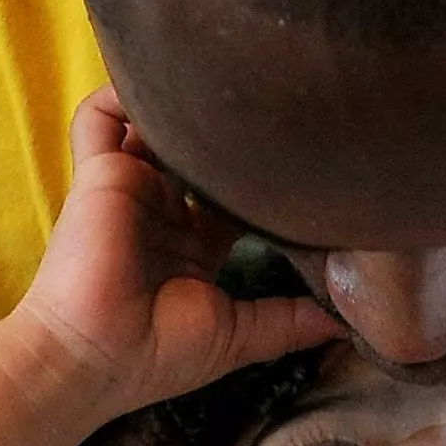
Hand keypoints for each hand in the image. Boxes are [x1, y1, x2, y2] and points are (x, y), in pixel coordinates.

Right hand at [14, 88, 334, 405]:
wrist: (95, 358)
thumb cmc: (158, 355)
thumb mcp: (241, 337)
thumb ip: (291, 322)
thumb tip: (349, 323)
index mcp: (193, 243)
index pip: (234, 192)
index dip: (264, 176)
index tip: (302, 164)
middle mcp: (162, 208)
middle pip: (197, 150)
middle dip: (229, 129)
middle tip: (274, 108)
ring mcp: (131, 187)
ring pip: (153, 122)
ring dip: (178, 103)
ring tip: (221, 87)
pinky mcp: (101, 172)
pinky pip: (99, 114)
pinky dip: (121, 94)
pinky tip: (160, 88)